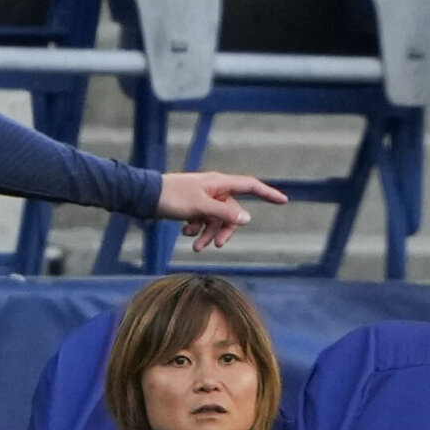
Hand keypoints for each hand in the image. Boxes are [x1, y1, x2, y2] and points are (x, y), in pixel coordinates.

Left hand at [156, 171, 286, 250]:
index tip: (284, 201)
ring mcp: (204, 199)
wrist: (145, 197)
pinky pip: (203, 221)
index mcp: (219, 183)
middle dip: (224, 230)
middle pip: (232, 213)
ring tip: (194, 246)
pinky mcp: (193, 207)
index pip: (250, 186)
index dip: (268, 193)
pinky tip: (185, 232)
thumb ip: (224, 213)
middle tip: (217, 245)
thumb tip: (247, 219)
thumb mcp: (200, 207)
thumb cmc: (172, 197)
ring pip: (216, 220)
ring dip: (208, 235)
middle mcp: (214, 189)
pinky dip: (197, 230)